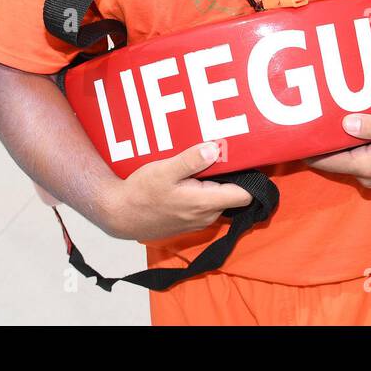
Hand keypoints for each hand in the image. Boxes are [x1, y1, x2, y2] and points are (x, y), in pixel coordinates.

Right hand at [99, 142, 252, 240]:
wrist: (119, 215)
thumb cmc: (140, 193)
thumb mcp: (164, 170)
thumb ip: (191, 160)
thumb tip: (214, 149)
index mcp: (204, 203)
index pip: (245, 195)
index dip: (251, 178)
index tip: (247, 160)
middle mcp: (206, 216)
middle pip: (234, 195)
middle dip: (231, 176)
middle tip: (221, 155)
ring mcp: (198, 221)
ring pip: (220, 200)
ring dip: (216, 184)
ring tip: (204, 165)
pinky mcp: (189, 222)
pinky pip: (207, 206)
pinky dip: (205, 193)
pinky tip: (191, 179)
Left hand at [304, 114, 370, 191]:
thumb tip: (343, 125)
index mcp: (368, 167)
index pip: (327, 161)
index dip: (309, 150)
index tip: (293, 139)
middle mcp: (370, 178)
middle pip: (336, 162)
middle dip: (323, 148)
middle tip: (308, 128)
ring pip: (351, 163)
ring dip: (341, 149)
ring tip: (329, 129)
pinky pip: (364, 164)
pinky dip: (357, 152)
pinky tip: (357, 136)